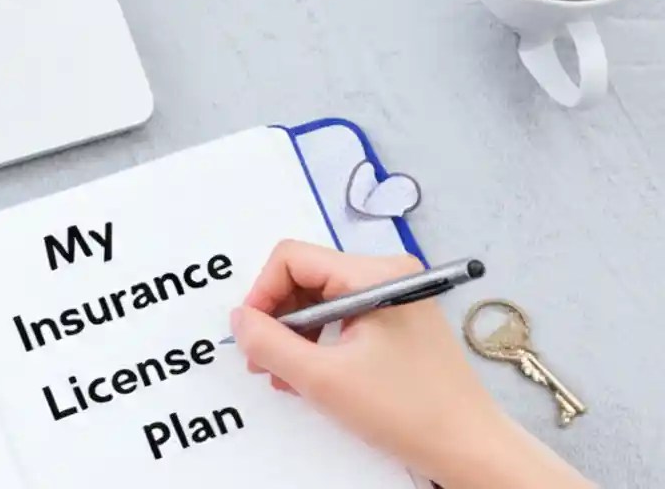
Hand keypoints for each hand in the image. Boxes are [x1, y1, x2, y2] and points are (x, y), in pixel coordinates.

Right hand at [231, 241, 591, 488]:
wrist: (468, 448)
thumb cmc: (407, 412)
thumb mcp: (322, 379)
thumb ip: (269, 344)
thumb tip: (239, 320)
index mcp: (374, 275)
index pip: (293, 258)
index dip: (262, 293)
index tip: (251, 334)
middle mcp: (387, 274)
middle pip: (306, 277)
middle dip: (278, 319)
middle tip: (262, 361)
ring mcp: (395, 297)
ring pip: (321, 299)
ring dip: (295, 335)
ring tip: (286, 375)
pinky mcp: (398, 320)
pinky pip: (343, 317)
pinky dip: (319, 342)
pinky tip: (311, 375)